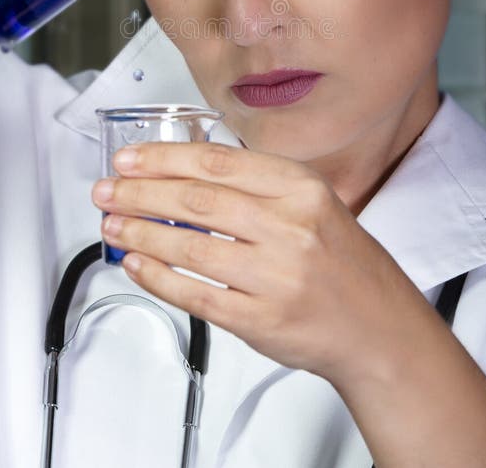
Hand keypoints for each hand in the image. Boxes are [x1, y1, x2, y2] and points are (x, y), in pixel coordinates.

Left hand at [91, 140, 419, 384]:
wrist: (378, 326)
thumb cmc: (341, 260)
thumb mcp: (312, 202)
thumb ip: (257, 185)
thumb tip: (182, 173)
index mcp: (301, 189)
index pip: (218, 163)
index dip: (164, 158)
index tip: (129, 159)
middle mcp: (290, 228)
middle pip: (197, 201)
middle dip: (141, 193)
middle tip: (107, 190)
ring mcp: (276, 277)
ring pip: (191, 247)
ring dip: (141, 234)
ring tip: (113, 224)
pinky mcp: (262, 320)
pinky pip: (197, 295)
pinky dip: (159, 279)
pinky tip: (137, 265)